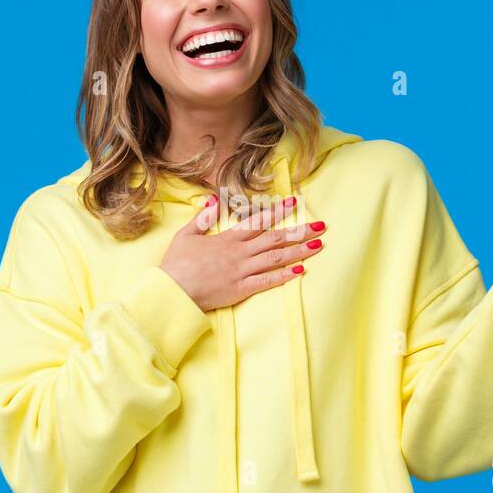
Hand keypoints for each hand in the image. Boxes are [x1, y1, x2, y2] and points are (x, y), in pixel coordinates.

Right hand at [161, 194, 326, 311]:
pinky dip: (284, 276)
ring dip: (299, 251)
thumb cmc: (176, 264)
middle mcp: (239, 253)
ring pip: (276, 258)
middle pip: (275, 238)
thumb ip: (203, 218)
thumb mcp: (186, 235)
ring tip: (318, 245)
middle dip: (300, 231)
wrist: (172, 291)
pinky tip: (299, 271)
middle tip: (321, 226)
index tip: (295, 202)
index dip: (278, 210)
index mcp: (228, 239)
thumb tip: (213, 201)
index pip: (258, 221)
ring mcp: (242, 271)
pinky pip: (267, 281)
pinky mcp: (241, 289)